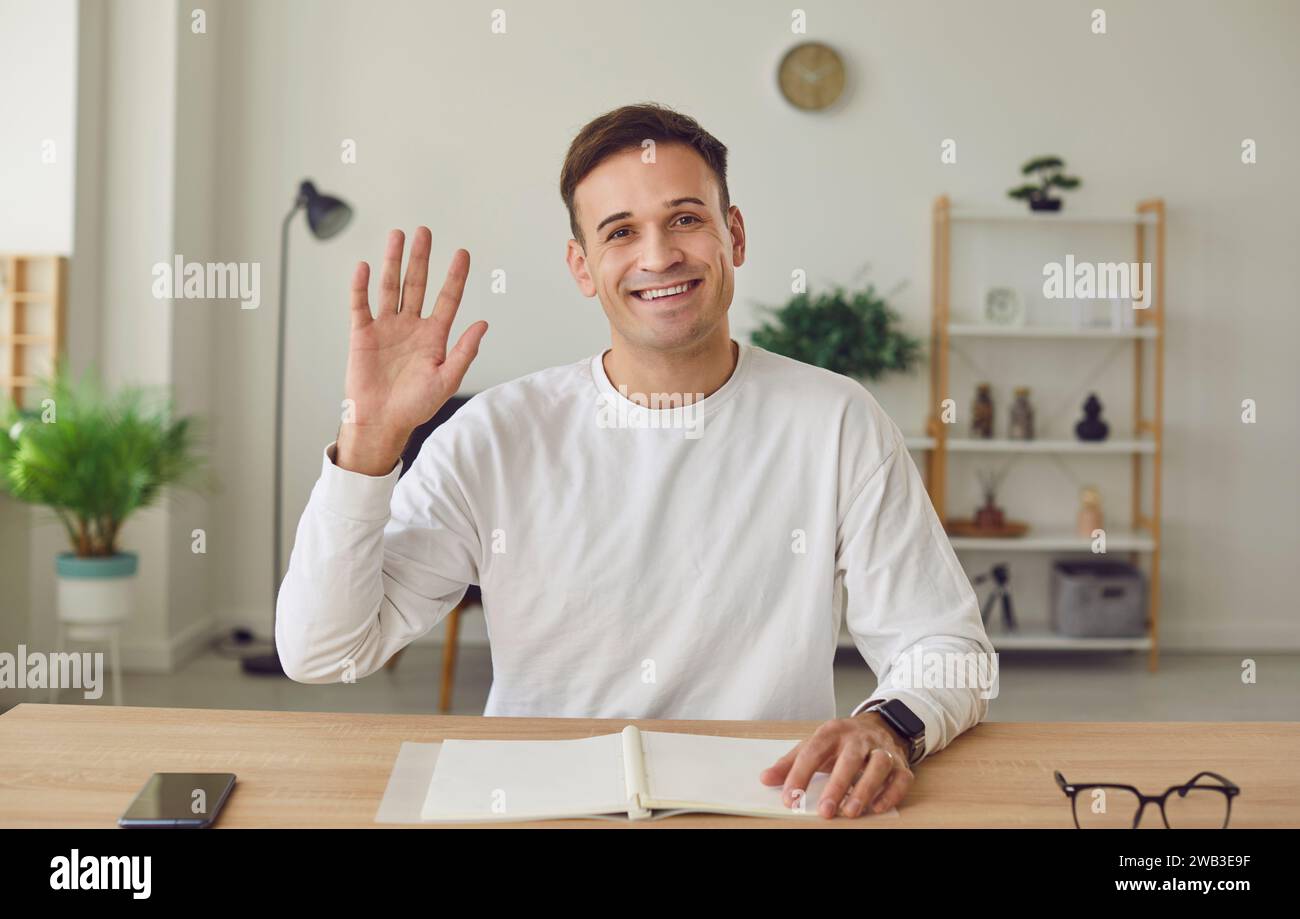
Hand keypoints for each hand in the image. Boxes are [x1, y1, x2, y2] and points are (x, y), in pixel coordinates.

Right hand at [337, 228, 487, 474]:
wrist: (383, 422)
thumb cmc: (416, 406)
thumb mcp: (446, 379)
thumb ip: (464, 351)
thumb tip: (483, 323)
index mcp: (434, 336)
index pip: (447, 298)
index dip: (455, 277)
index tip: (462, 253)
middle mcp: (411, 326)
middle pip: (417, 284)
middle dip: (421, 258)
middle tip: (424, 232)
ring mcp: (386, 328)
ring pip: (390, 288)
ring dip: (394, 262)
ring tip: (398, 236)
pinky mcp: (363, 334)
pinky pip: (360, 305)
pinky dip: (360, 286)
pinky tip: (364, 266)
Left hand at [759, 712, 914, 817]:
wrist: (879, 725)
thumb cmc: (841, 741)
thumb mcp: (814, 745)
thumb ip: (790, 763)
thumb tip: (765, 779)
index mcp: (832, 732)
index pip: (813, 752)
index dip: (799, 775)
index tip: (790, 798)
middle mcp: (858, 738)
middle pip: (849, 759)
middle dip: (836, 786)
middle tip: (824, 811)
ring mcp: (882, 749)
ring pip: (878, 766)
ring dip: (865, 789)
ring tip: (850, 811)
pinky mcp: (901, 763)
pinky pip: (900, 778)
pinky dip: (891, 793)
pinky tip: (878, 807)